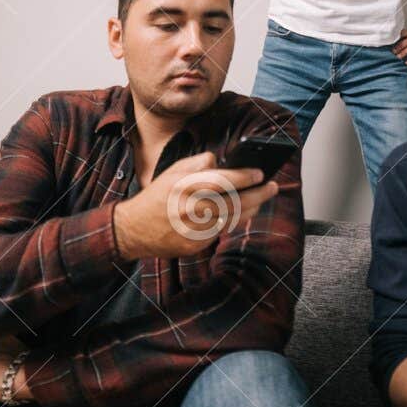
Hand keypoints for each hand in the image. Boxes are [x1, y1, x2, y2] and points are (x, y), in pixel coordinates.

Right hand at [113, 151, 279, 259]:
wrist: (134, 230)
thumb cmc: (157, 196)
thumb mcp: (172, 172)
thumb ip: (197, 163)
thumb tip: (220, 160)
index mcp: (184, 187)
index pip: (221, 180)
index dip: (243, 177)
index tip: (259, 173)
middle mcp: (189, 209)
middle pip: (232, 202)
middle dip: (257, 194)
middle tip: (272, 186)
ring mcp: (192, 230)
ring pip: (230, 219)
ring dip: (250, 209)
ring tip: (261, 199)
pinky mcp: (194, 245)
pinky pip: (220, 232)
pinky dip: (233, 221)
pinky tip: (243, 213)